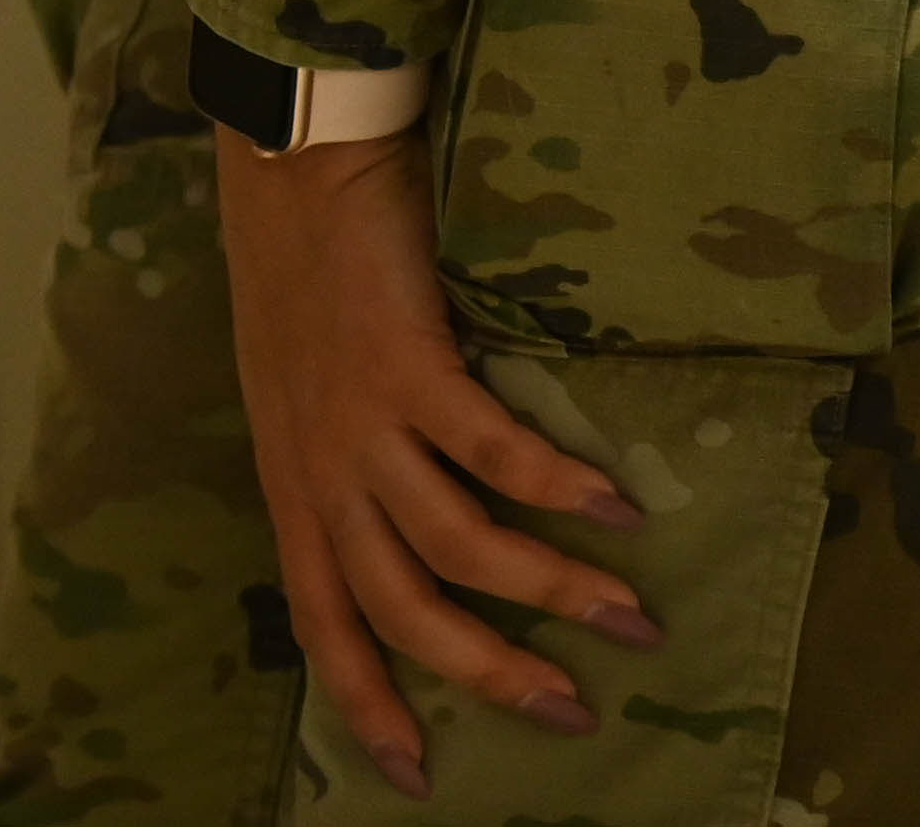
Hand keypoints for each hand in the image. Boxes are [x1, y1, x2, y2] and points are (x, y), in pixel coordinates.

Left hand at [214, 128, 657, 796]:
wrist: (290, 154)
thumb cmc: (301, 265)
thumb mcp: (297, 386)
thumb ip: (345, 458)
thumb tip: (420, 531)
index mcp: (290, 474)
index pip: (319, 615)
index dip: (365, 699)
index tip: (416, 776)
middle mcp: (317, 460)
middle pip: (399, 608)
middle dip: (489, 675)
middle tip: (574, 711)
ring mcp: (357, 415)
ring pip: (458, 549)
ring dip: (552, 591)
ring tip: (629, 616)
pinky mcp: (404, 361)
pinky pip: (493, 453)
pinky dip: (558, 490)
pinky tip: (615, 507)